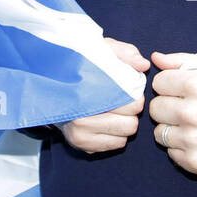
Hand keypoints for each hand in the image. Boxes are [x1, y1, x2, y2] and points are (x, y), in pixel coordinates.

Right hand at [56, 38, 149, 153]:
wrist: (53, 89)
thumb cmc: (83, 68)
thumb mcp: (101, 51)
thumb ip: (123, 53)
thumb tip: (143, 65)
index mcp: (84, 91)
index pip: (128, 102)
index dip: (135, 94)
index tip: (129, 87)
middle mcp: (79, 117)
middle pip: (130, 122)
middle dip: (131, 110)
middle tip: (123, 100)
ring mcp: (79, 134)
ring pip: (126, 134)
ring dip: (125, 123)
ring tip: (115, 110)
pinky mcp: (82, 145)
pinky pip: (117, 144)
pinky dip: (117, 134)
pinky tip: (108, 121)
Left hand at [148, 50, 196, 177]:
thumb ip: (182, 62)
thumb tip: (154, 58)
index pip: (158, 83)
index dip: (170, 87)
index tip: (185, 93)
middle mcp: (193, 111)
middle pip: (155, 108)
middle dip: (168, 109)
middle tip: (190, 111)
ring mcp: (193, 139)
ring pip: (159, 133)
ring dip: (173, 130)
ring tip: (196, 128)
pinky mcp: (195, 162)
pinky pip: (171, 153)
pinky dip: (182, 149)